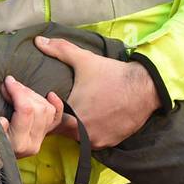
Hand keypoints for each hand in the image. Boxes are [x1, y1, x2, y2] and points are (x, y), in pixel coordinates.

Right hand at [0, 75, 64, 158]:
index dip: (17, 92)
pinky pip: (57, 118)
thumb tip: (4, 120)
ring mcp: (41, 140)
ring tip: (20, 90)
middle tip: (11, 84)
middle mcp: (33, 143)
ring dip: (34, 95)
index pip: (25, 110)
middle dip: (24, 91)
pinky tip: (50, 94)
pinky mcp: (44, 136)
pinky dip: (56, 104)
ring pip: (48, 110)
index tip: (7, 82)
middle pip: (38, 108)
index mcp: (18, 143)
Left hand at [33, 36, 159, 147]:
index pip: (50, 121)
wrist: (146, 87)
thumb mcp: (84, 59)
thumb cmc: (112, 74)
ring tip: (81, 111)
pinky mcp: (110, 143)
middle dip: (62, 119)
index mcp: (72, 116)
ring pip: (78, 137)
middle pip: (63, 130)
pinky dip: (92, 131)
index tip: (55, 99)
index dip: (50, 111)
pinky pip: (94, 140)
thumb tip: (38, 40)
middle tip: (66, 105)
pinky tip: (95, 118)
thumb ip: (59, 50)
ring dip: (77, 127)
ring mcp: (98, 140)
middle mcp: (83, 133)